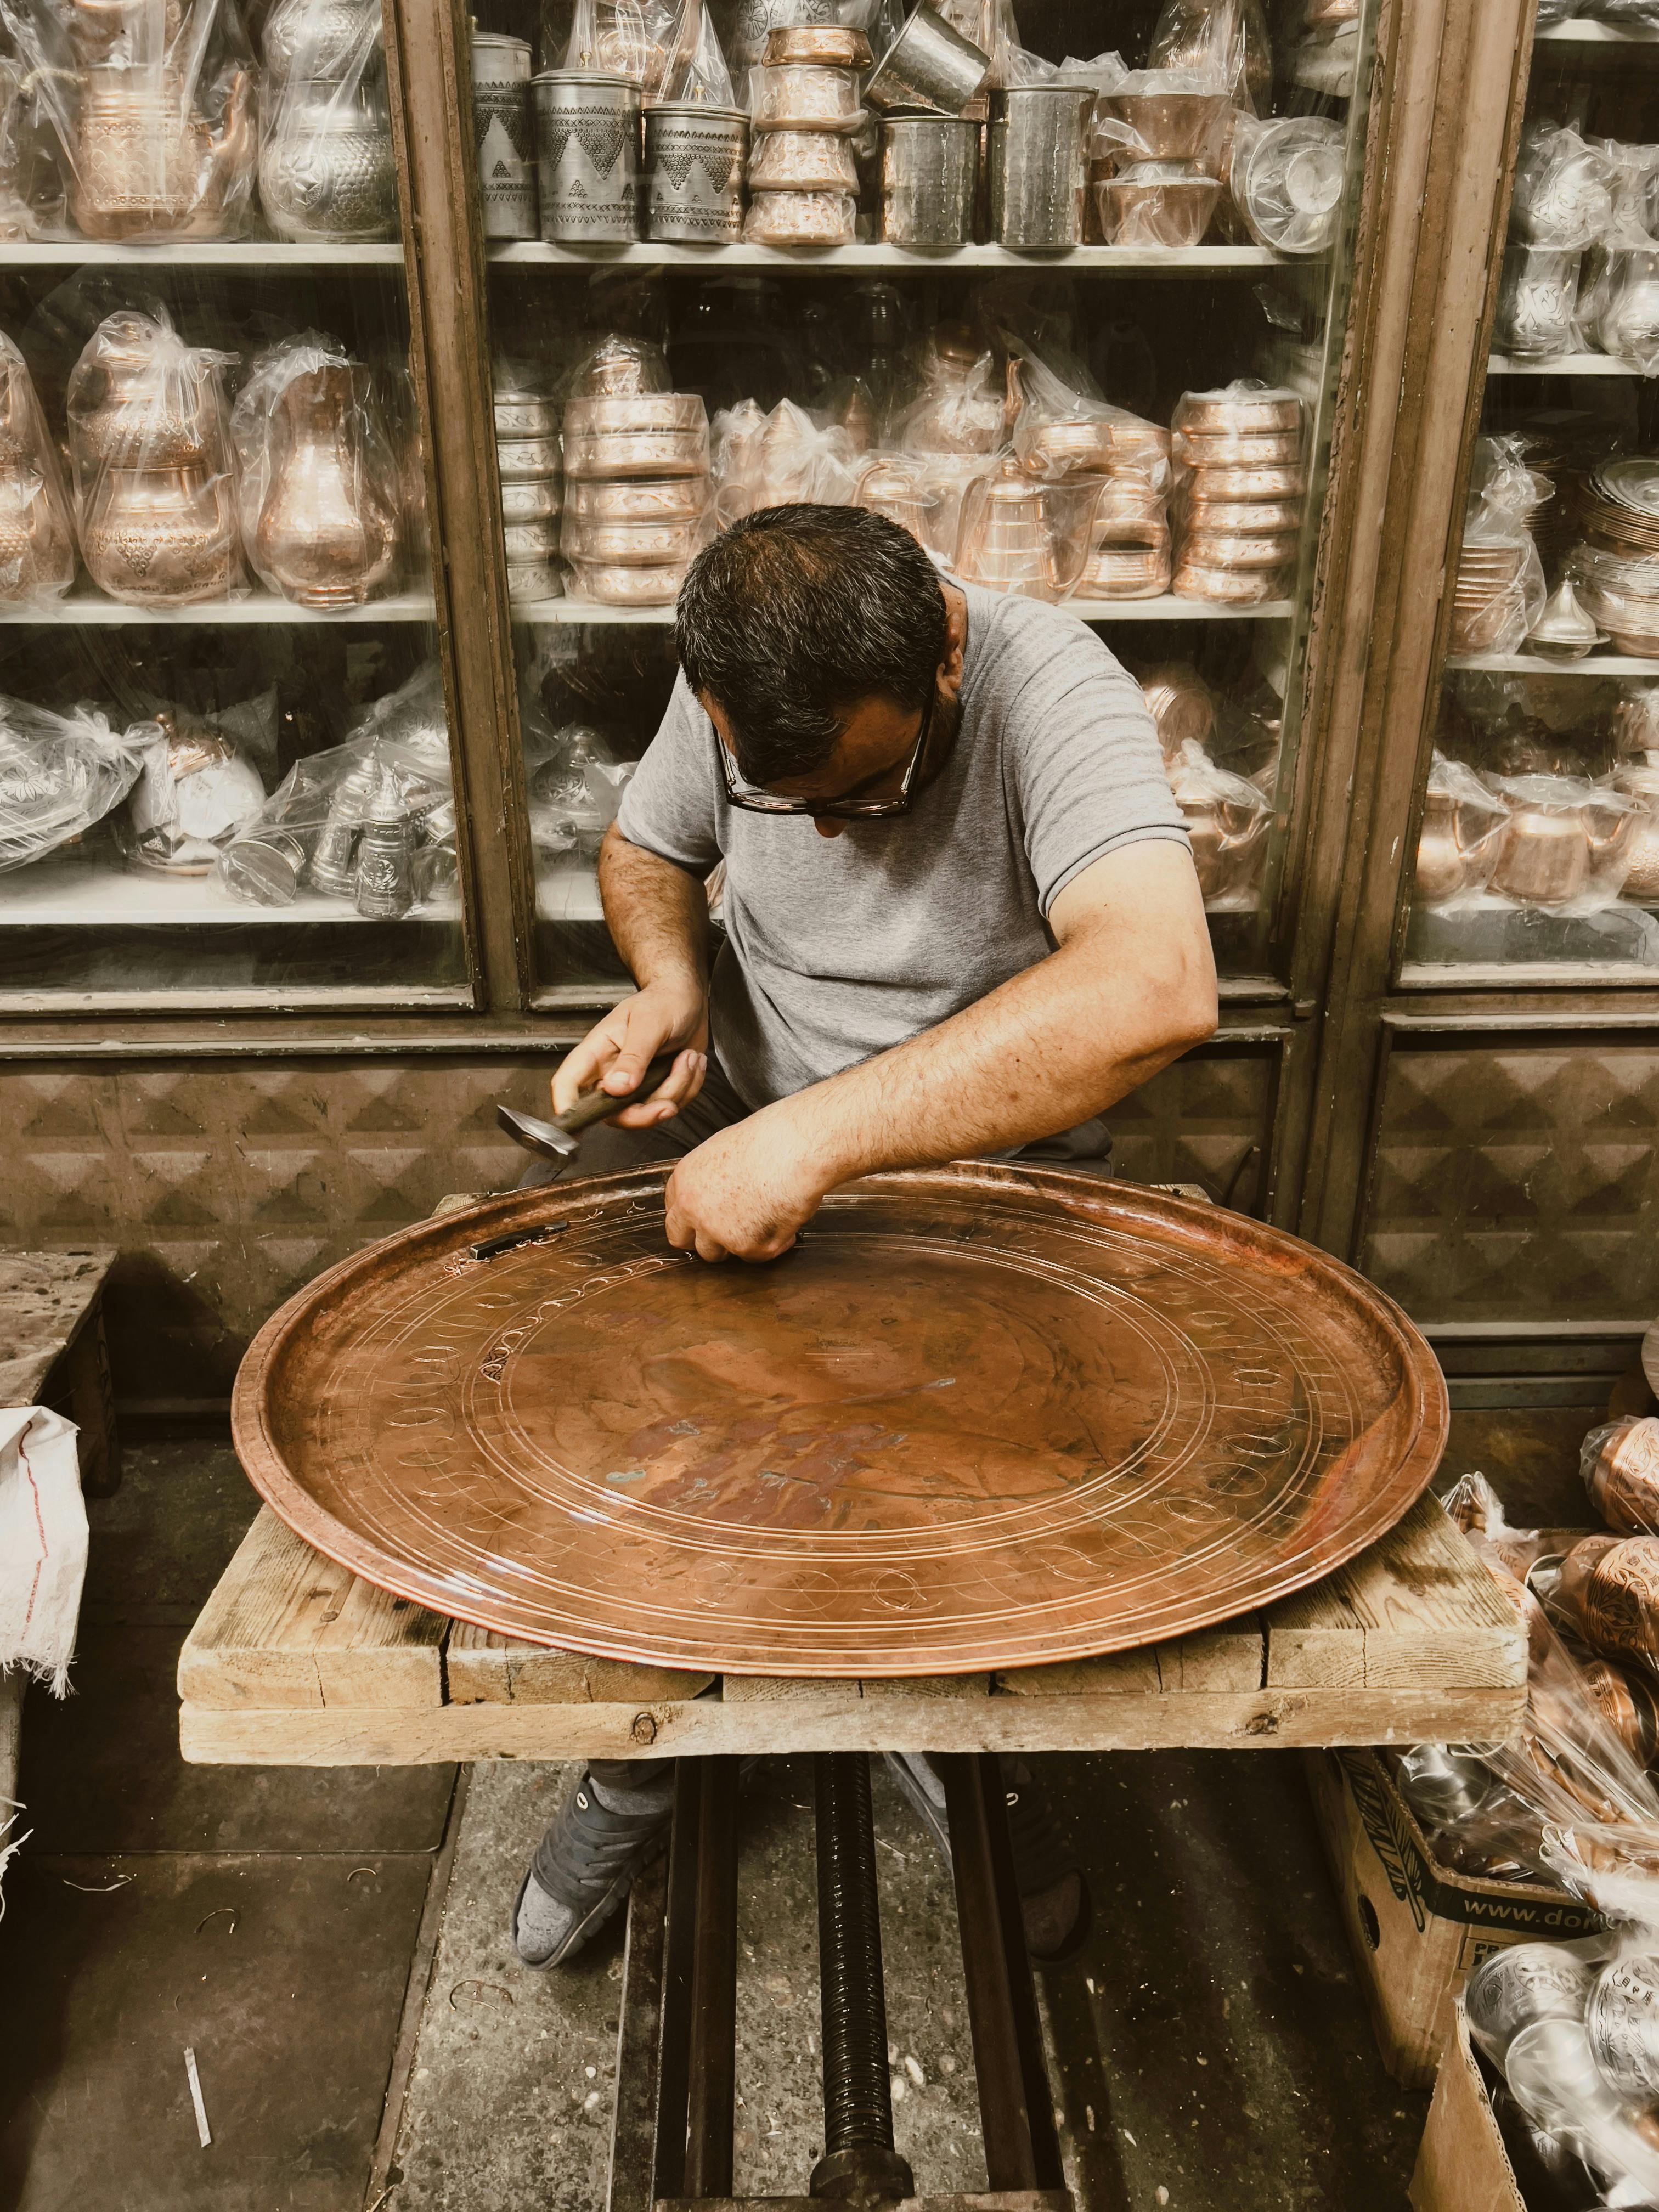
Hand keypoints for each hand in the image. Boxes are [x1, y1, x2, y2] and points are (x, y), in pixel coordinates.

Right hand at [551, 980, 708, 1129]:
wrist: (687, 1000)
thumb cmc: (662, 1002)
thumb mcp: (648, 1024)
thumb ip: (633, 1058)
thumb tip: (616, 1089)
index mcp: (596, 1053)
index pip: (567, 1084)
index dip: (566, 1109)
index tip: (577, 1131)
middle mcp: (610, 1075)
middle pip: (611, 1115)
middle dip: (646, 1113)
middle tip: (669, 1101)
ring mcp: (634, 1087)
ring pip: (647, 1113)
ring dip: (677, 1089)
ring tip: (687, 1057)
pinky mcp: (656, 1091)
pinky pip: (671, 1106)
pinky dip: (689, 1087)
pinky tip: (690, 1062)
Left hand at [664, 1108, 831, 1262]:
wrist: (795, 1148)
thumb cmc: (769, 1141)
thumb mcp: (722, 1153)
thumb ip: (709, 1182)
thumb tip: (716, 1199)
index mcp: (684, 1181)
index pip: (674, 1214)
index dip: (693, 1219)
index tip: (708, 1218)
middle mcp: (692, 1208)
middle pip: (684, 1241)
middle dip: (704, 1240)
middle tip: (732, 1229)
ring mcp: (717, 1230)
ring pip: (718, 1254)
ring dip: (737, 1242)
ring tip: (762, 1219)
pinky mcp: (745, 1246)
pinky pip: (757, 1256)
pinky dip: (773, 1243)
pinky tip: (784, 1220)